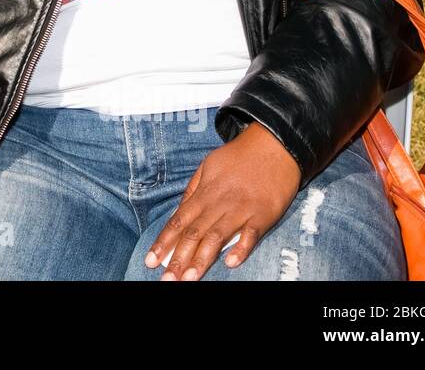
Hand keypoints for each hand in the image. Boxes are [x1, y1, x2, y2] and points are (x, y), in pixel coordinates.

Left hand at [144, 121, 300, 280]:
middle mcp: (219, 203)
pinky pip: (251, 234)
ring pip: (217, 238)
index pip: (178, 221)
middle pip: (194, 234)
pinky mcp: (263, 215)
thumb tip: (179, 210)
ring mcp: (241, 210)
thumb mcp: (208, 166)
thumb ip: (193, 189)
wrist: (273, 145)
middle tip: (166, 279)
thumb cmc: (238, 157)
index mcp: (204, 193)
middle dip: (178, 258)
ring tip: (188, 279)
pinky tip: (231, 263)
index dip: (164, 241)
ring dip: (201, 260)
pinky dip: (242, 248)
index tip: (151, 260)